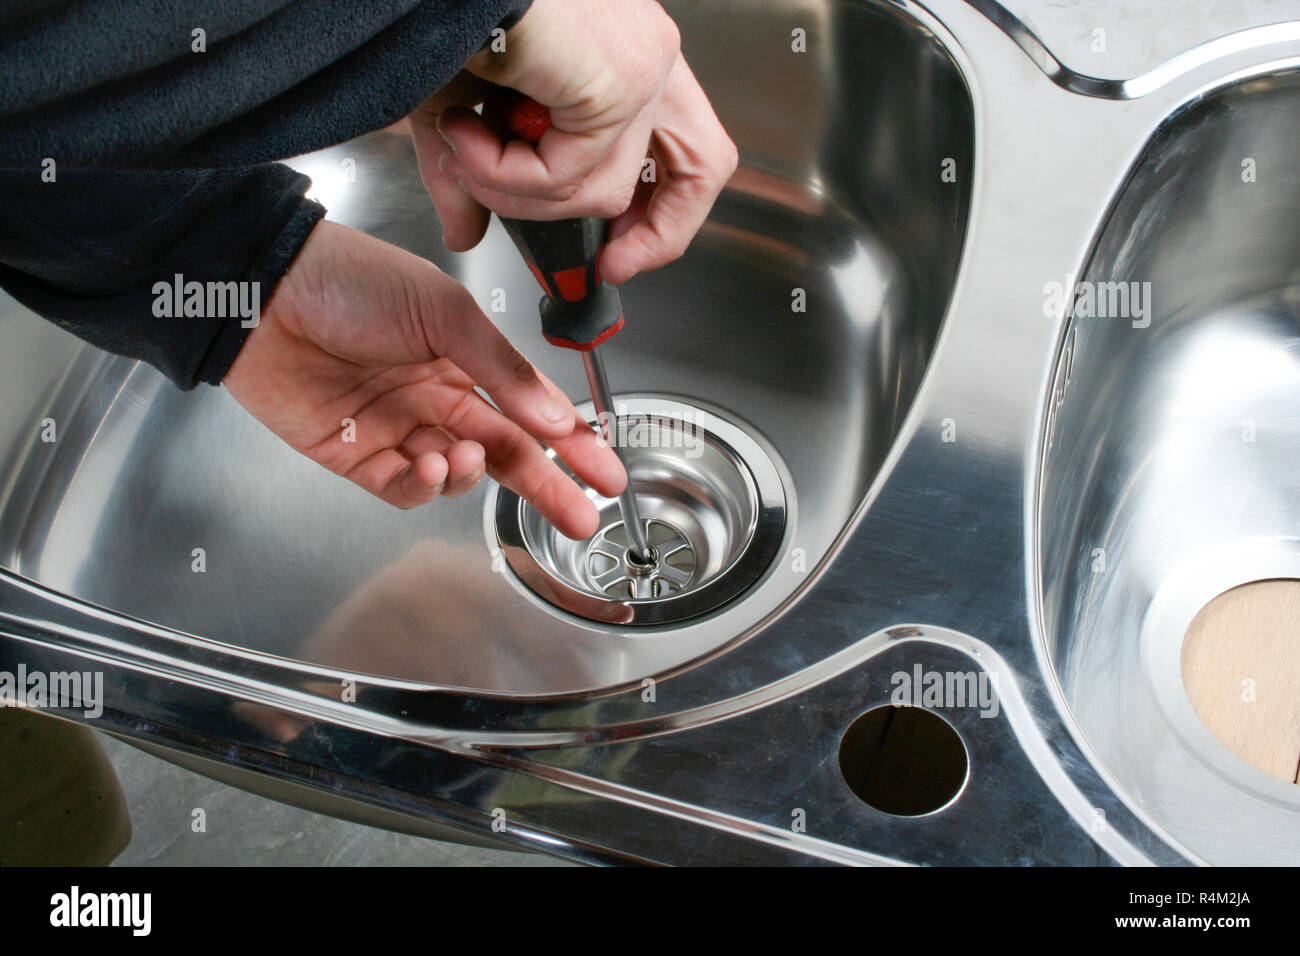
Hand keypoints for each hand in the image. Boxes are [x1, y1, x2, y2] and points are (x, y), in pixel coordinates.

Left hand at [222, 220, 625, 539]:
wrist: (262, 289)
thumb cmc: (349, 280)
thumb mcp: (445, 312)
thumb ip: (505, 370)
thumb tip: (557, 418)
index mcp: (465, 357)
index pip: (532, 410)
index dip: (573, 444)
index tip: (607, 474)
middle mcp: (435, 395)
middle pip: (506, 453)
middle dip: (546, 485)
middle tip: (581, 516)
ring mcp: (396, 427)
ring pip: (456, 474)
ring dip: (471, 473)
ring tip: (466, 454)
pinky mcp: (355, 454)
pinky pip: (404, 487)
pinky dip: (423, 485)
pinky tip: (427, 463)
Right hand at [408, 0, 737, 284]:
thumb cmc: (439, 18)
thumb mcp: (459, 112)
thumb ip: (475, 177)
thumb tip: (464, 233)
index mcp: (626, 54)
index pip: (686, 148)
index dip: (661, 217)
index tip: (616, 256)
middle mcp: (647, 52)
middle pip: (702, 168)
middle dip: (656, 237)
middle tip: (607, 267)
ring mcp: (642, 63)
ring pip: (604, 192)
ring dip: (516, 195)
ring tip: (461, 152)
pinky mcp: (620, 79)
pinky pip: (569, 178)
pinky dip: (507, 177)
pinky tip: (465, 133)